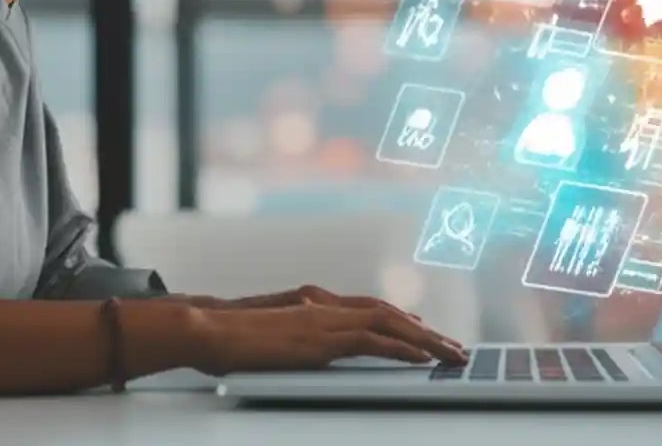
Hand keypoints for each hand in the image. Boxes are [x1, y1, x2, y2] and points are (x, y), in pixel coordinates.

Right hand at [183, 301, 467, 375]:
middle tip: (452, 345)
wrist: (209, 329)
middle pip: (388, 313)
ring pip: (389, 324)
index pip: (369, 308)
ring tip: (451, 353)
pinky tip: (421, 357)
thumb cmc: (229, 335)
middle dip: (424, 331)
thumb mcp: (271, 332)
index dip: (400, 319)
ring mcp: (326, 321)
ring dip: (425, 340)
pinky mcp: (322, 340)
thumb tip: (310, 344)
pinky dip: (401, 348)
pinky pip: (372, 341)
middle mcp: (326, 306)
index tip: (424, 331)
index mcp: (315, 304)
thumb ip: (296, 332)